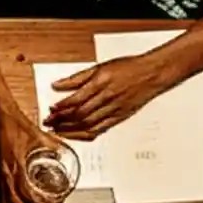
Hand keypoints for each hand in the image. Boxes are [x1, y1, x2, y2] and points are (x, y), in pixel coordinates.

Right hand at [0, 112, 63, 202]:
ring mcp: (1, 173)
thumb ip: (52, 145)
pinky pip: (2, 193)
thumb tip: (62, 153)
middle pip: (16, 202)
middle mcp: (7, 171)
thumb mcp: (38, 135)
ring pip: (7, 200)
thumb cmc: (15, 124)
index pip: (26, 192)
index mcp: (16, 164)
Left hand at [46, 55, 173, 140]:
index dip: (61, 107)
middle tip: (50, 122)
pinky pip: (100, 130)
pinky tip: (76, 134)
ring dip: (70, 130)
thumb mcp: (99, 67)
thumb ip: (76, 78)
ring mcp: (114, 110)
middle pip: (79, 114)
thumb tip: (58, 85)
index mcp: (101, 83)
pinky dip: (85, 134)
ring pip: (88, 125)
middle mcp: (107, 98)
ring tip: (59, 130)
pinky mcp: (119, 118)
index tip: (51, 109)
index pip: (76, 100)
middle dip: (62, 121)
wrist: (152, 74)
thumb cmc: (128, 68)